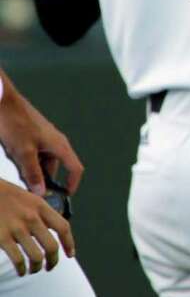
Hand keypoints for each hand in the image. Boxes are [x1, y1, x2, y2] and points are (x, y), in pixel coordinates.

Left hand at [0, 81, 83, 195]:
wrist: (2, 100)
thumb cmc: (15, 122)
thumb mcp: (23, 152)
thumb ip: (33, 174)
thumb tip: (41, 192)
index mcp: (59, 145)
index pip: (75, 168)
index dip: (72, 183)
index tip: (64, 195)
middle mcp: (55, 141)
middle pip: (55, 167)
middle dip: (43, 178)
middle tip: (30, 187)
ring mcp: (43, 136)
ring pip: (42, 160)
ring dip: (31, 168)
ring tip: (17, 169)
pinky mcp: (32, 133)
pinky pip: (33, 152)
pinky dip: (26, 159)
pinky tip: (13, 158)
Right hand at [0, 178, 74, 275]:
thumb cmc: (3, 195)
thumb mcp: (27, 197)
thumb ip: (40, 212)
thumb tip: (52, 229)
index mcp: (39, 206)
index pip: (63, 227)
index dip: (69, 243)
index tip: (70, 254)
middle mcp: (31, 217)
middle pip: (52, 246)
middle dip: (53, 261)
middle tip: (50, 267)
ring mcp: (16, 228)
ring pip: (36, 257)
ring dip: (37, 267)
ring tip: (34, 269)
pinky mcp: (1, 237)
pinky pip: (18, 260)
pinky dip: (22, 269)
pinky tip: (21, 271)